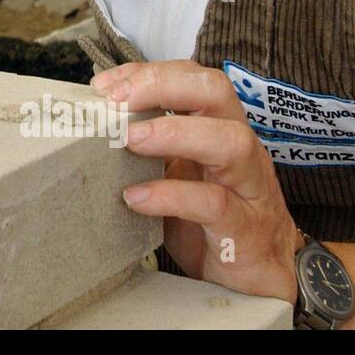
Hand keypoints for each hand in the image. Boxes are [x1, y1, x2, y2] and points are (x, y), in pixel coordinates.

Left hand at [91, 59, 304, 301]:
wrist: (257, 282)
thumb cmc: (211, 221)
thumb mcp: (177, 175)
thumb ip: (150, 148)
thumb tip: (96, 125)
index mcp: (222, 129)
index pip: (195, 78)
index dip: (149, 73)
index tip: (105, 85)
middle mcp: (242, 149)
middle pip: (217, 92)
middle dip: (163, 85)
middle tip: (116, 101)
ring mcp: (249, 188)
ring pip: (229, 141)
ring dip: (173, 132)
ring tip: (128, 138)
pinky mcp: (245, 231)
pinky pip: (213, 203)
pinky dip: (170, 196)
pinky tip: (135, 197)